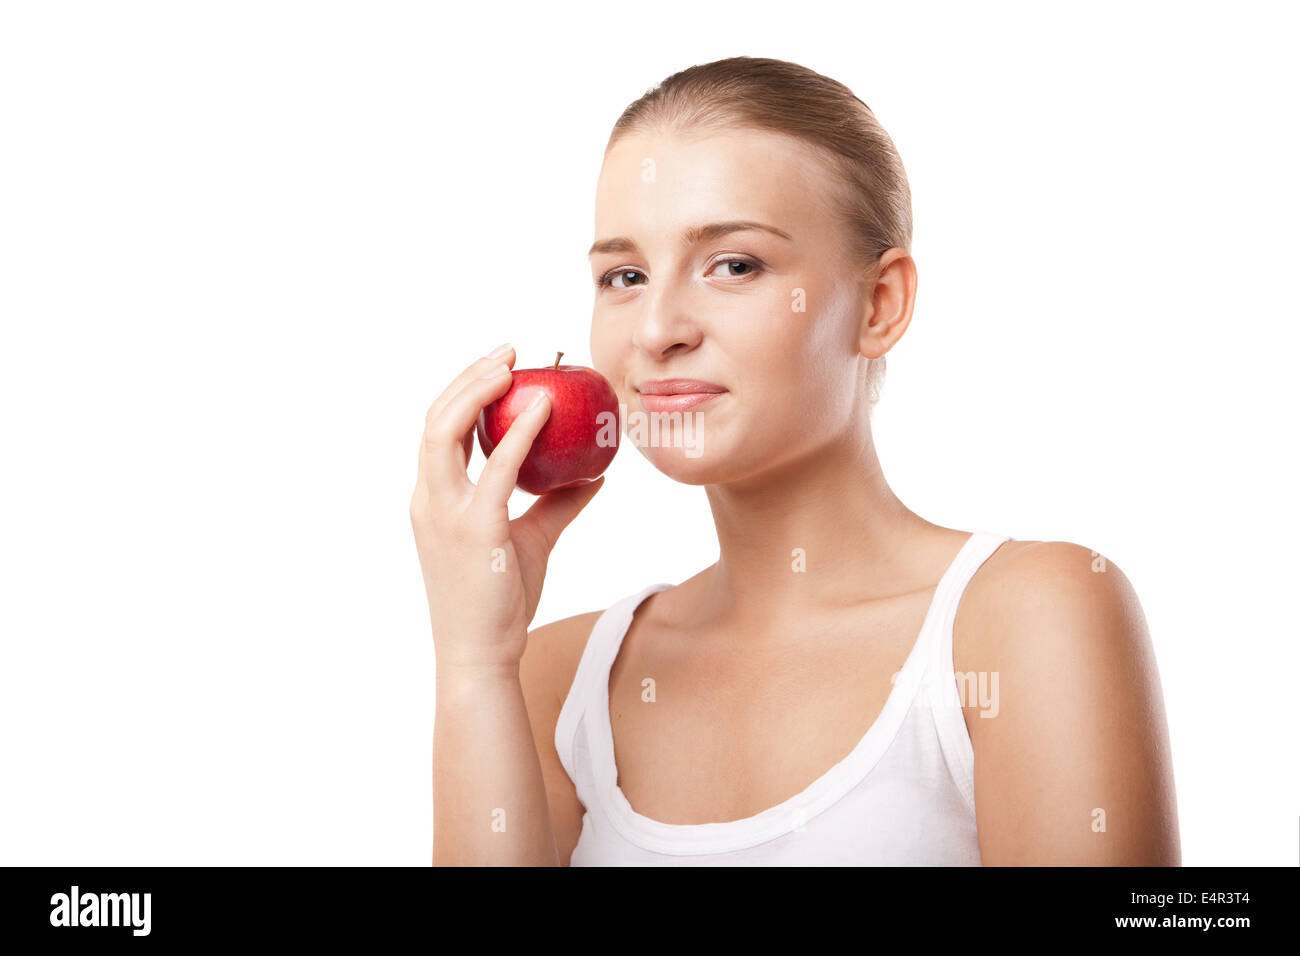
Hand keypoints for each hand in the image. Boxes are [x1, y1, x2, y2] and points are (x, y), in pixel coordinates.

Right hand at [409, 345, 605, 670]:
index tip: (499, 366)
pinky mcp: (475, 529)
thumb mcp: (533, 542)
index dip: (463, 392)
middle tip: (508, 350)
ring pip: (445, 431)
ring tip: (512, 363)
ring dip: (478, 389)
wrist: (481, 656)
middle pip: (435, 419)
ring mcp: (446, 514)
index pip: (439, 431)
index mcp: (433, 501)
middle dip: (467, 377)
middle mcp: (429, 500)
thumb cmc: (501, 603)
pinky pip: (496, 468)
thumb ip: (558, 504)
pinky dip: (518, 432)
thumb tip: (594, 476)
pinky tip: (544, 408)